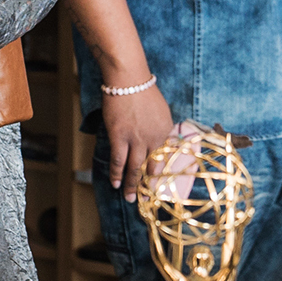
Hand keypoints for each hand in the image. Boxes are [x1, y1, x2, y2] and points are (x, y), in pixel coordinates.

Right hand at [101, 85, 173, 202]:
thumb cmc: (144, 90)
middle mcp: (153, 139)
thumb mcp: (162, 111)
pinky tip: (115, 184)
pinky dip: (116, 173)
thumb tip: (161, 142)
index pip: (166, 159)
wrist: (129, 79)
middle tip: (146, 201)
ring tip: (130, 198)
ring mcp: (136, 139)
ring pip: (134, 168)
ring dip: (132, 185)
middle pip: (152, 168)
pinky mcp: (119, 137)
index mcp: (166, 132)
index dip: (161, 174)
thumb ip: (162, 129)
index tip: (159, 186)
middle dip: (148, 186)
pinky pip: (118, 160)